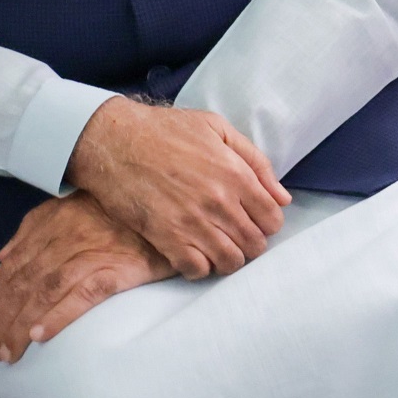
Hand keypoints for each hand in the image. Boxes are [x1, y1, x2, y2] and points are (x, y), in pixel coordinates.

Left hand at [0, 193, 171, 363]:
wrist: (171, 209)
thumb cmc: (119, 212)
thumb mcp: (71, 207)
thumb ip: (35, 227)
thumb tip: (3, 255)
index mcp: (51, 224)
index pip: (12, 268)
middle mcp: (66, 238)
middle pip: (23, 285)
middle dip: (2, 321)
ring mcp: (92, 253)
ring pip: (44, 293)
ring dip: (20, 326)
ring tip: (10, 353)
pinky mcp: (118, 269)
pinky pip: (82, 295)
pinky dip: (58, 316)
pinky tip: (40, 336)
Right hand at [64, 98, 288, 278]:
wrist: (114, 141)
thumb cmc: (166, 130)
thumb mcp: (219, 129)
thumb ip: (256, 161)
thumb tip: (282, 197)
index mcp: (236, 174)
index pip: (272, 218)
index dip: (268, 223)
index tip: (256, 220)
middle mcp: (219, 202)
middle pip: (254, 244)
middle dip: (251, 243)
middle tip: (237, 236)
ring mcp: (192, 222)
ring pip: (230, 261)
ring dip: (229, 259)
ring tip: (220, 248)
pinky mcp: (165, 237)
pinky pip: (196, 269)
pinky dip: (200, 268)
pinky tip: (196, 255)